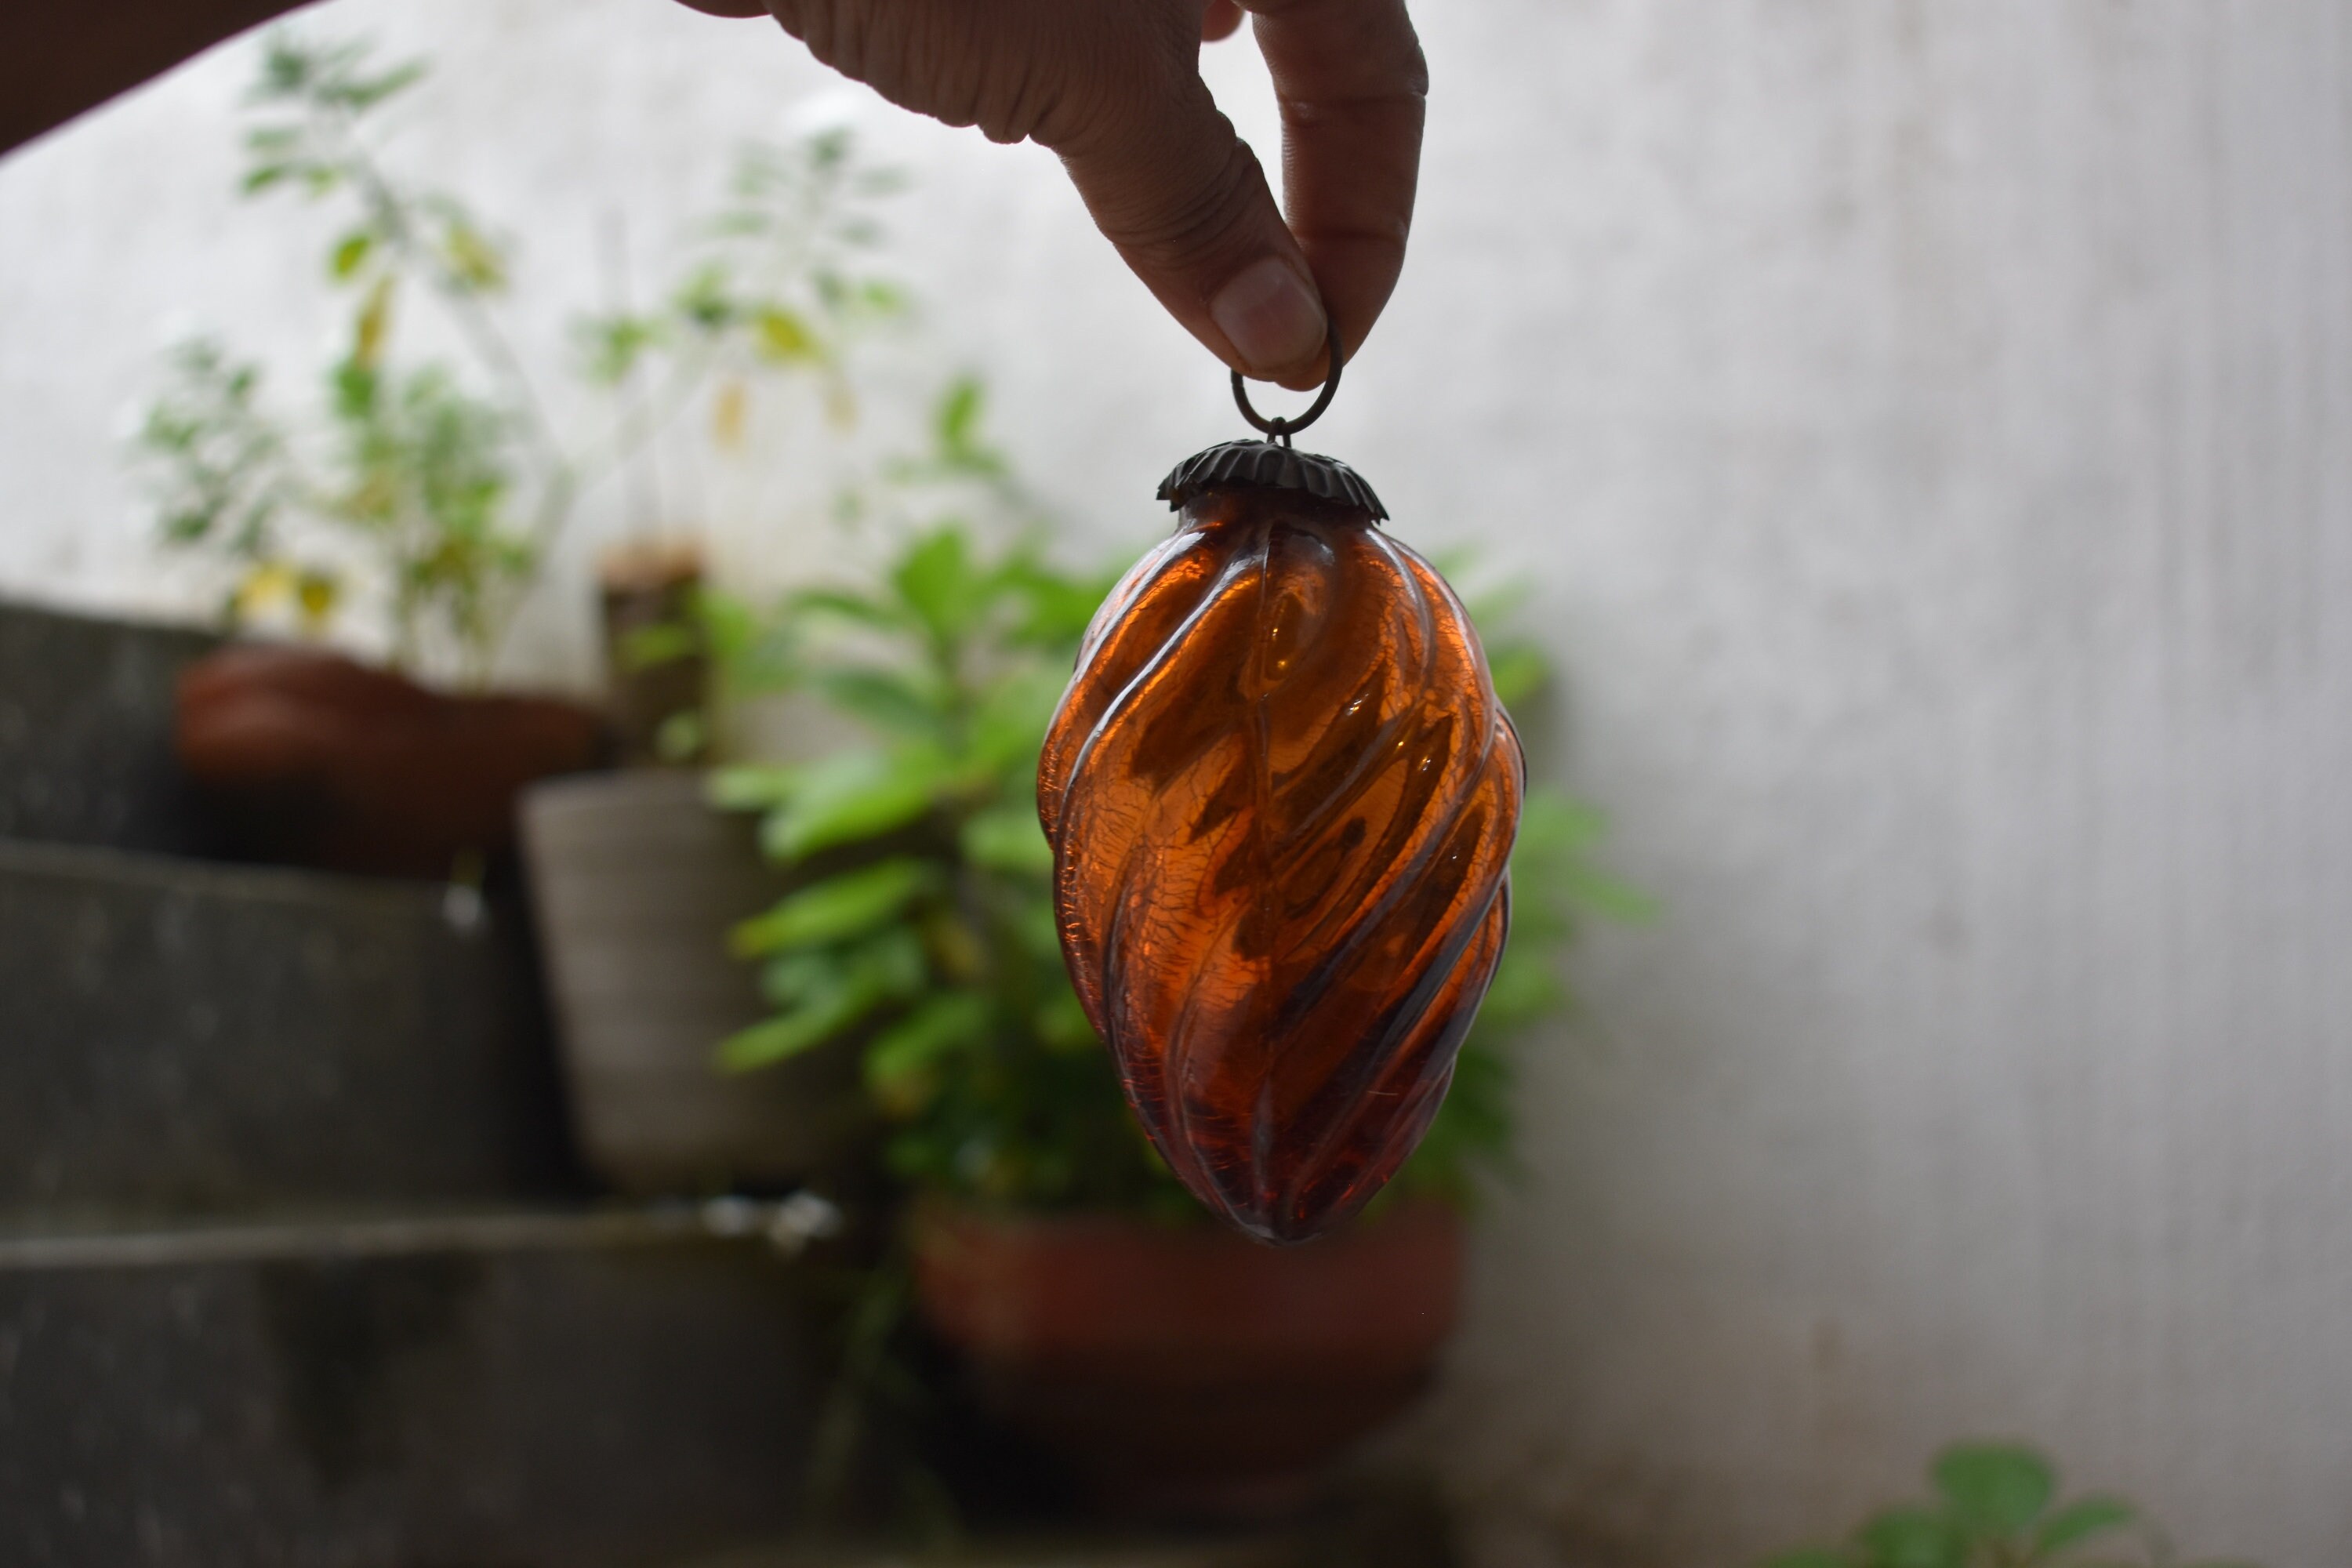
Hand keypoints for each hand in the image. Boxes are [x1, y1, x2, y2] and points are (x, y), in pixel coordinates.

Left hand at [682, 0, 1425, 389]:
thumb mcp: (1088, 77)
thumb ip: (1199, 202)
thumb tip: (1284, 340)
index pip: (1379, 79)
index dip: (1365, 229)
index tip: (1312, 354)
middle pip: (1309, 58)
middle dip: (1291, 194)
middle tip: (1254, 327)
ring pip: (1201, 41)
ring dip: (1189, 144)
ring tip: (1155, 223)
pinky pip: (1101, 25)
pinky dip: (1093, 91)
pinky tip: (1026, 107)